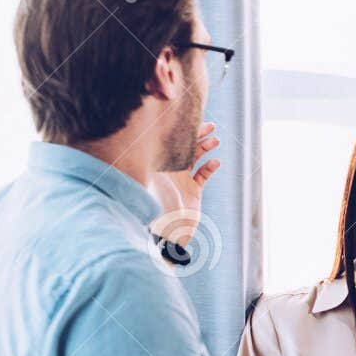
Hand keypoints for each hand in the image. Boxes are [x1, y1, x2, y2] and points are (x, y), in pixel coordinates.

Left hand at [148, 122, 219, 244]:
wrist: (168, 234)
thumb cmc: (154, 209)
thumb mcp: (148, 185)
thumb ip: (147, 165)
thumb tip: (140, 140)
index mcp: (157, 166)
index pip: (169, 142)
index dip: (180, 131)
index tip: (191, 121)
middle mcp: (169, 170)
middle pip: (184, 147)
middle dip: (197, 135)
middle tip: (210, 126)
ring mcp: (181, 180)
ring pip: (196, 158)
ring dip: (206, 148)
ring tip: (216, 140)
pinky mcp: (193, 191)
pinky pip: (203, 175)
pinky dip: (210, 167)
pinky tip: (216, 163)